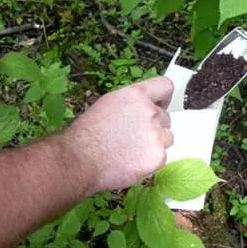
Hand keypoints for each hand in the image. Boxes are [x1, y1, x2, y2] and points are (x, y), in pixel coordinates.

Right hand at [65, 77, 173, 193]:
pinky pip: (162, 156)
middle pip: (165, 117)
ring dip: (155, 143)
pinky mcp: (158, 156)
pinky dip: (150, 161)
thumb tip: (143, 109)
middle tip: (134, 136)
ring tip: (132, 150)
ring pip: (167, 138)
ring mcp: (156, 135)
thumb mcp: (107, 105)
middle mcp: (149, 112)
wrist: (79, 161)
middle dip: (154, 126)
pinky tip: (132, 162)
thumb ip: (131, 104)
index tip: (160, 105)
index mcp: (136, 95)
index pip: (164, 86)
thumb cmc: (86, 135)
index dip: (162, 98)